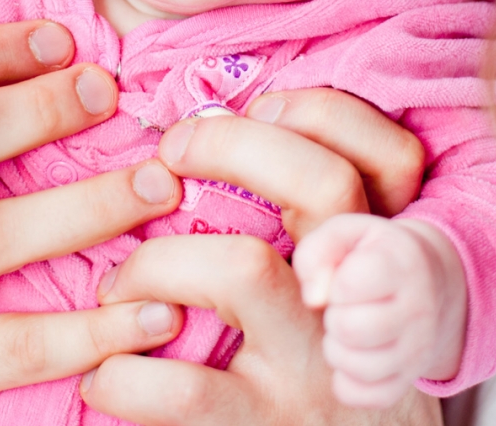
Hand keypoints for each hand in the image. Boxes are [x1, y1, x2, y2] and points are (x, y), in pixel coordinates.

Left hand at [81, 88, 439, 425]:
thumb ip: (310, 215)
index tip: (258, 107)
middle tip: (169, 153)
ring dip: (156, 260)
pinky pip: (186, 388)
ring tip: (117, 283)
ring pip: (244, 270)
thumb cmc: (328, 362)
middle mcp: (360, 301)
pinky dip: (123, 375)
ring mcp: (316, 365)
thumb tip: (210, 121)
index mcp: (382, 253)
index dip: (323, 113)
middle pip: (325, 186)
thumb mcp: (351, 286)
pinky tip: (104, 374)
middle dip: (235, 144)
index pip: (391, 155)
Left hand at [295, 214, 466, 406]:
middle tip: (341, 309)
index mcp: (403, 263)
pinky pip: (369, 396)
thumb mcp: (345, 234)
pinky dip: (348, 382)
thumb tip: (314, 299)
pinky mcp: (410, 378)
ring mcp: (419, 348)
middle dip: (333, 318)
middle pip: (351, 329)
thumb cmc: (373, 254)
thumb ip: (316, 253)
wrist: (429, 281)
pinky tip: (351, 357)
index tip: (342, 280)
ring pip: (360, 367)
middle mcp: (419, 308)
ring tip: (345, 331)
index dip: (333, 284)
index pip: (350, 284)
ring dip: (338, 350)